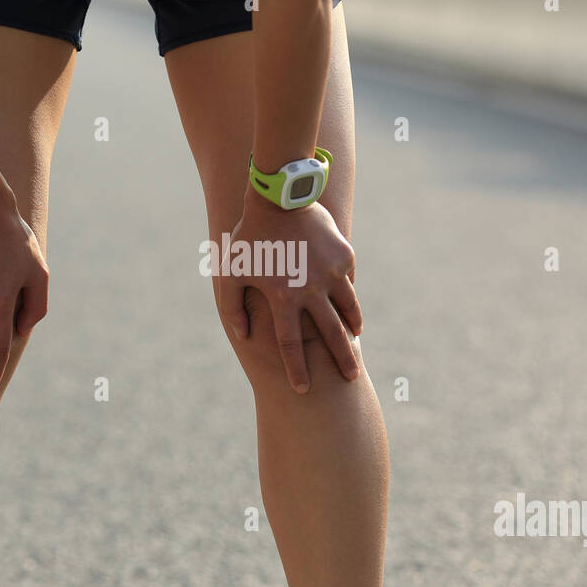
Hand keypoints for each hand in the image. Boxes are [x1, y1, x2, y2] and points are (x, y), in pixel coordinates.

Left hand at [218, 186, 361, 393]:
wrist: (280, 197)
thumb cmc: (250, 237)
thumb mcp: (231, 272)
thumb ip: (232, 307)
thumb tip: (243, 335)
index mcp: (284, 297)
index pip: (291, 344)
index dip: (297, 369)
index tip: (303, 389)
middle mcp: (312, 289)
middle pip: (331, 335)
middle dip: (343, 360)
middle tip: (350, 377)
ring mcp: (332, 273)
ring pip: (349, 308)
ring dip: (353, 326)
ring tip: (355, 338)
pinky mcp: (344, 255)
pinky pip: (348, 280)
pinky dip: (347, 291)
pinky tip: (346, 298)